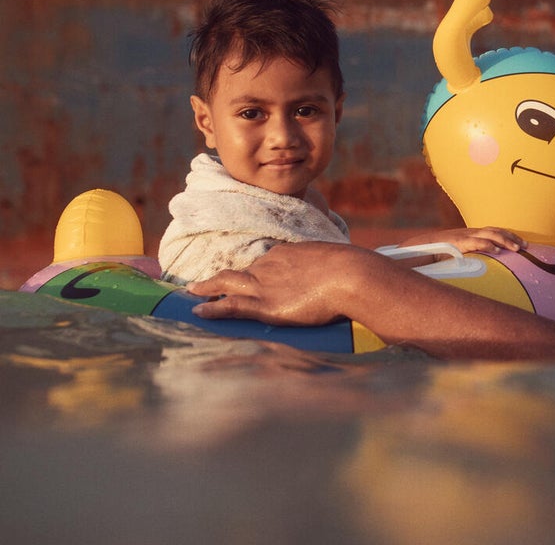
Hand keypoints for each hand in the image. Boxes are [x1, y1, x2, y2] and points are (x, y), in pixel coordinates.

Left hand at [187, 241, 366, 325]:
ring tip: (192, 292)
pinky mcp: (264, 306)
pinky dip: (212, 307)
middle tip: (204, 282)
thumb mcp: (335, 262)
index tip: (249, 276)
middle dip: (221, 277)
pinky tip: (197, 311)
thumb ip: (326, 269)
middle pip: (241, 271)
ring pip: (227, 283)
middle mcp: (270, 265)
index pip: (264, 262)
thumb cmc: (352, 270)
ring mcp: (264, 285)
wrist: (350, 275)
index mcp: (287, 253)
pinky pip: (230, 305)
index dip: (253, 271)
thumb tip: (335, 273)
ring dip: (207, 287)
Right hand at [401, 227, 525, 254]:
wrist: (422, 247)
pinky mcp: (458, 243)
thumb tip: (488, 265)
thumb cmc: (442, 251)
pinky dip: (487, 245)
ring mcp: (465, 236)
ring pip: (489, 235)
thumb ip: (473, 254)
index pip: (496, 231)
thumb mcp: (461, 251)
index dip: (510, 236)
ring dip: (504, 241)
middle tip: (525, 246)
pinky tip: (496, 251)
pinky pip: (475, 242)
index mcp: (473, 234)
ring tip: (516, 249)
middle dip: (512, 238)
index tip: (524, 244)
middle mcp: (471, 232)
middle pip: (496, 231)